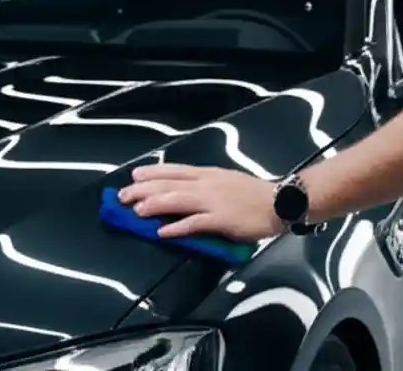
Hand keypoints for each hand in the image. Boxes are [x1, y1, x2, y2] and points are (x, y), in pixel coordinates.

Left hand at [118, 163, 284, 242]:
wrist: (279, 201)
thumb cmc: (253, 193)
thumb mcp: (226, 180)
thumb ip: (206, 184)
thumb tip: (184, 189)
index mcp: (208, 174)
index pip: (175, 171)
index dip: (153, 173)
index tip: (134, 175)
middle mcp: (207, 184)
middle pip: (169, 184)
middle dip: (143, 189)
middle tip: (123, 196)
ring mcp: (213, 201)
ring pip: (177, 200)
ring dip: (154, 205)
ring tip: (136, 211)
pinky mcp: (221, 219)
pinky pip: (195, 223)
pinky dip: (177, 227)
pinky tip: (163, 232)